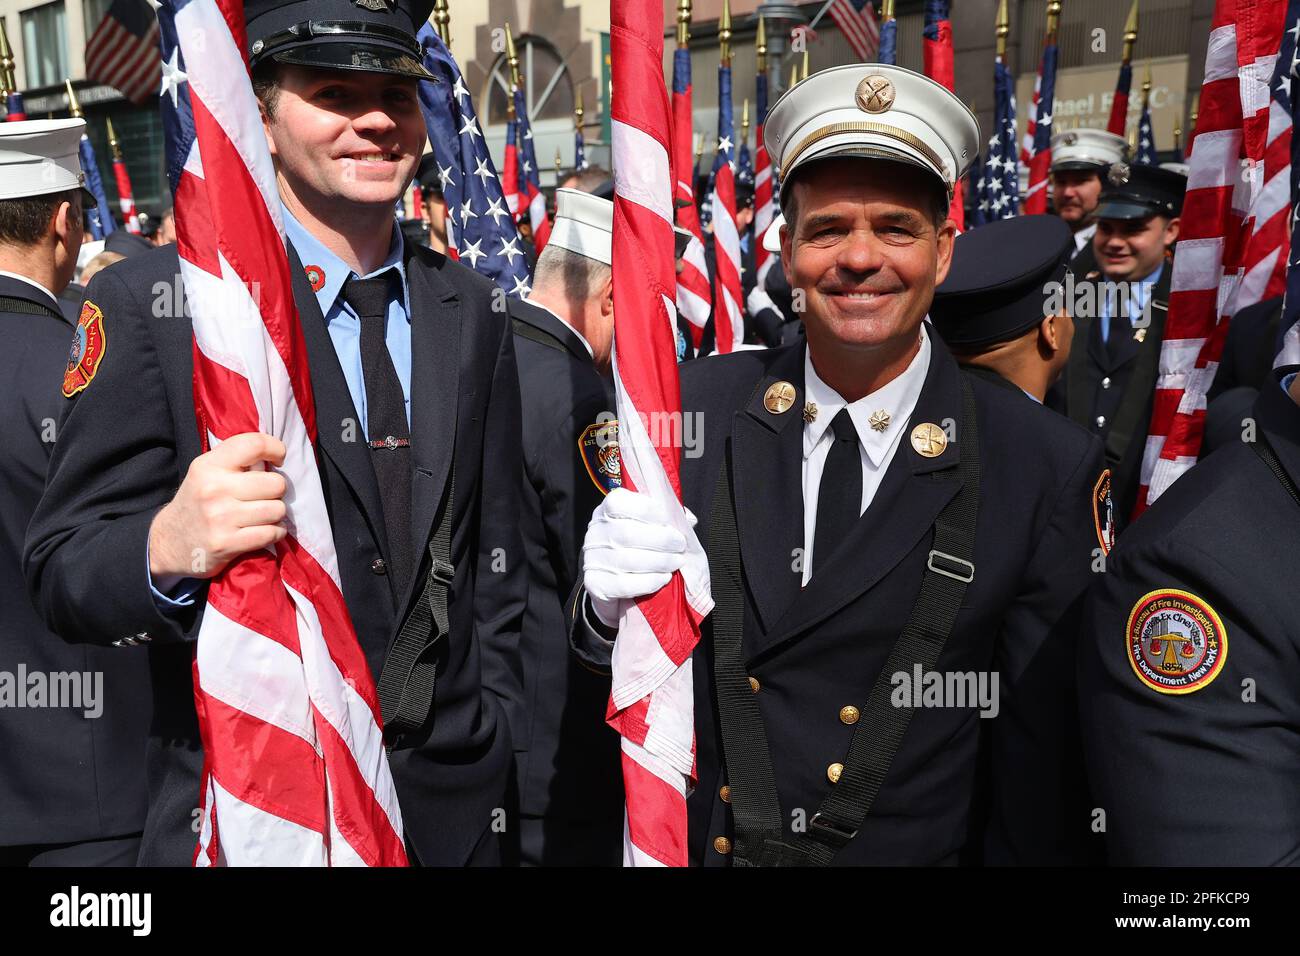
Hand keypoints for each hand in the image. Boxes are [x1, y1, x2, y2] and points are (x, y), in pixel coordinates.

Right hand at [148, 432, 287, 579]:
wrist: (168, 541)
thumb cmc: (197, 502)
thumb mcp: (207, 472)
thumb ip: (236, 462)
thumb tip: (274, 459)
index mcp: (209, 466)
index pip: (254, 445)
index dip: (275, 448)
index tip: (278, 459)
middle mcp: (214, 489)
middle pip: (276, 483)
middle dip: (276, 491)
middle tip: (263, 496)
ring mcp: (220, 518)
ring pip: (278, 509)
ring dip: (275, 514)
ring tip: (261, 515)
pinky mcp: (227, 543)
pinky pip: (272, 533)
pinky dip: (275, 532)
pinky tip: (263, 530)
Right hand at [582, 488, 689, 626]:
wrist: (612, 583)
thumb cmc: (635, 547)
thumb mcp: (647, 526)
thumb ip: (666, 519)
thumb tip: (688, 519)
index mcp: (607, 510)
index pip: (619, 503)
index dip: (646, 509)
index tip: (668, 520)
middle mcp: (596, 532)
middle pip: (626, 533)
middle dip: (660, 539)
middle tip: (680, 545)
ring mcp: (593, 558)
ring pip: (627, 559)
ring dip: (659, 561)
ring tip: (677, 562)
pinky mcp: (595, 583)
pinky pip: (625, 584)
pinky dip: (649, 581)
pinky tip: (663, 578)